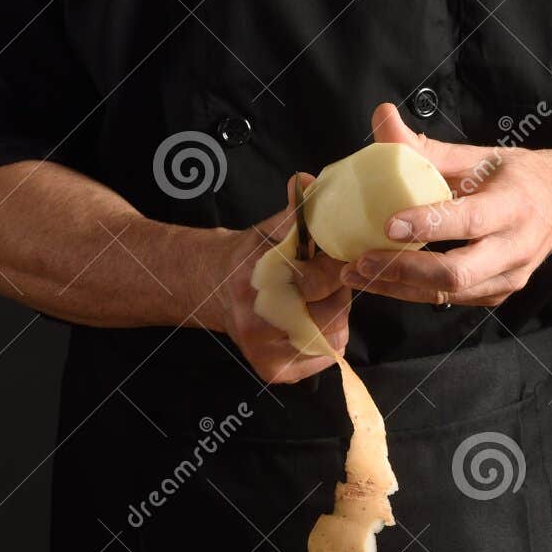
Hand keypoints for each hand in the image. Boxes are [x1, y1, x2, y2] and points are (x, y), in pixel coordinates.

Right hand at [219, 172, 352, 383]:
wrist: (213, 289)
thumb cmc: (250, 256)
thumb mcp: (270, 229)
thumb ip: (296, 209)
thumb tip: (306, 179)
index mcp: (260, 275)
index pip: (323, 275)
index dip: (338, 262)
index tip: (339, 255)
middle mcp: (259, 317)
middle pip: (335, 307)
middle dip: (337, 289)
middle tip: (324, 278)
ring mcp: (265, 349)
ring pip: (334, 334)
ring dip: (335, 315)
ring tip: (316, 300)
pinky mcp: (273, 371)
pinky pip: (325, 356)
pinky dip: (327, 339)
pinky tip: (310, 321)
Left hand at [338, 102, 551, 307]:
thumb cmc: (519, 176)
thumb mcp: (481, 155)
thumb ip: (428, 147)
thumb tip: (381, 116)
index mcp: (514, 205)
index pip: (470, 221)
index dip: (429, 224)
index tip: (389, 222)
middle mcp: (516, 248)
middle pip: (458, 274)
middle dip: (404, 270)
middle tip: (360, 260)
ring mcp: (509, 277)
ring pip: (449, 294)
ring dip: (398, 286)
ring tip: (356, 271)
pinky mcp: (497, 293)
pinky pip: (451, 299)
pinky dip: (413, 291)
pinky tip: (382, 278)